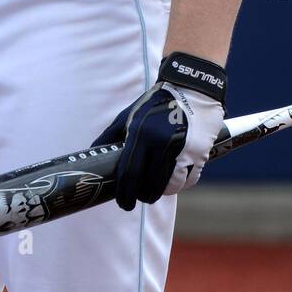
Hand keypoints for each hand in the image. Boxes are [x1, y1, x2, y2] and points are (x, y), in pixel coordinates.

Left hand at [91, 51, 227, 210]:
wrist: (193, 87)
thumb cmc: (156, 102)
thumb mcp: (129, 114)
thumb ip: (110, 135)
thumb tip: (92, 152)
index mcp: (141, 134)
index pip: (130, 174)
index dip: (125, 194)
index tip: (124, 204)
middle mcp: (162, 143)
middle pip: (150, 186)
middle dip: (143, 196)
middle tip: (139, 197)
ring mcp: (183, 149)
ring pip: (170, 187)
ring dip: (162, 191)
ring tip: (157, 187)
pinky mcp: (200, 152)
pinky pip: (189, 180)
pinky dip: (180, 183)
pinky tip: (174, 178)